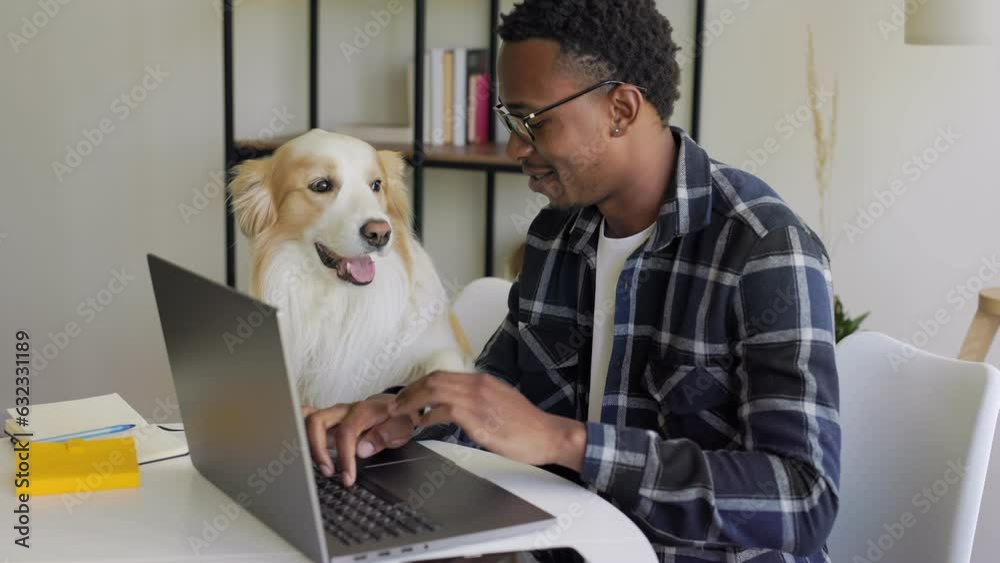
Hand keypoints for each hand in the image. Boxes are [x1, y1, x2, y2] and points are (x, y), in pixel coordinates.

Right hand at [304, 394, 419, 485]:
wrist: (399, 406)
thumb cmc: (399, 418)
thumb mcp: (403, 426)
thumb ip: (384, 435)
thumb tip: (361, 450)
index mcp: (363, 411)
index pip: (346, 433)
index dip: (344, 457)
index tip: (348, 478)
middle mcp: (344, 410)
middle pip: (317, 421)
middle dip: (317, 449)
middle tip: (327, 472)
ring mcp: (334, 413)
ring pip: (307, 419)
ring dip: (304, 442)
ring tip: (310, 464)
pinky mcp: (328, 419)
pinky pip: (306, 419)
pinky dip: (298, 432)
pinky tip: (298, 450)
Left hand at [388, 371, 585, 470]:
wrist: (548, 435)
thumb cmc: (527, 426)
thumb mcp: (500, 404)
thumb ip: (478, 400)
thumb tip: (457, 407)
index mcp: (482, 381)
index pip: (442, 375)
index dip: (419, 384)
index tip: (406, 396)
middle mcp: (478, 385)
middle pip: (433, 379)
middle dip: (409, 391)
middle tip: (393, 405)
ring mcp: (477, 399)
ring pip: (434, 390)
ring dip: (411, 402)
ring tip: (397, 413)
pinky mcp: (478, 418)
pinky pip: (444, 411)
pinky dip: (428, 416)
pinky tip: (421, 424)